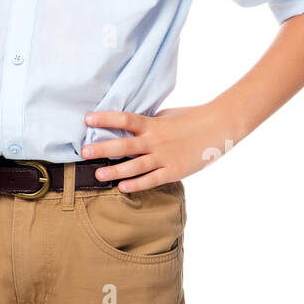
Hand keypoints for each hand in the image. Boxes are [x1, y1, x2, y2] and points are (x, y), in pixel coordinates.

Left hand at [80, 104, 239, 191]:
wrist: (218, 127)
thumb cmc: (191, 118)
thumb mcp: (166, 115)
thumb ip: (148, 122)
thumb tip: (129, 125)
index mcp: (153, 123)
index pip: (124, 119)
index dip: (105, 118)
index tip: (86, 119)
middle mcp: (155, 140)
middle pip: (124, 145)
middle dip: (102, 148)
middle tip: (84, 152)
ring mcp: (164, 157)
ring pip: (135, 166)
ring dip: (115, 171)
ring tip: (97, 173)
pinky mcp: (174, 171)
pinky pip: (152, 180)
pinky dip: (136, 184)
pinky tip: (122, 187)